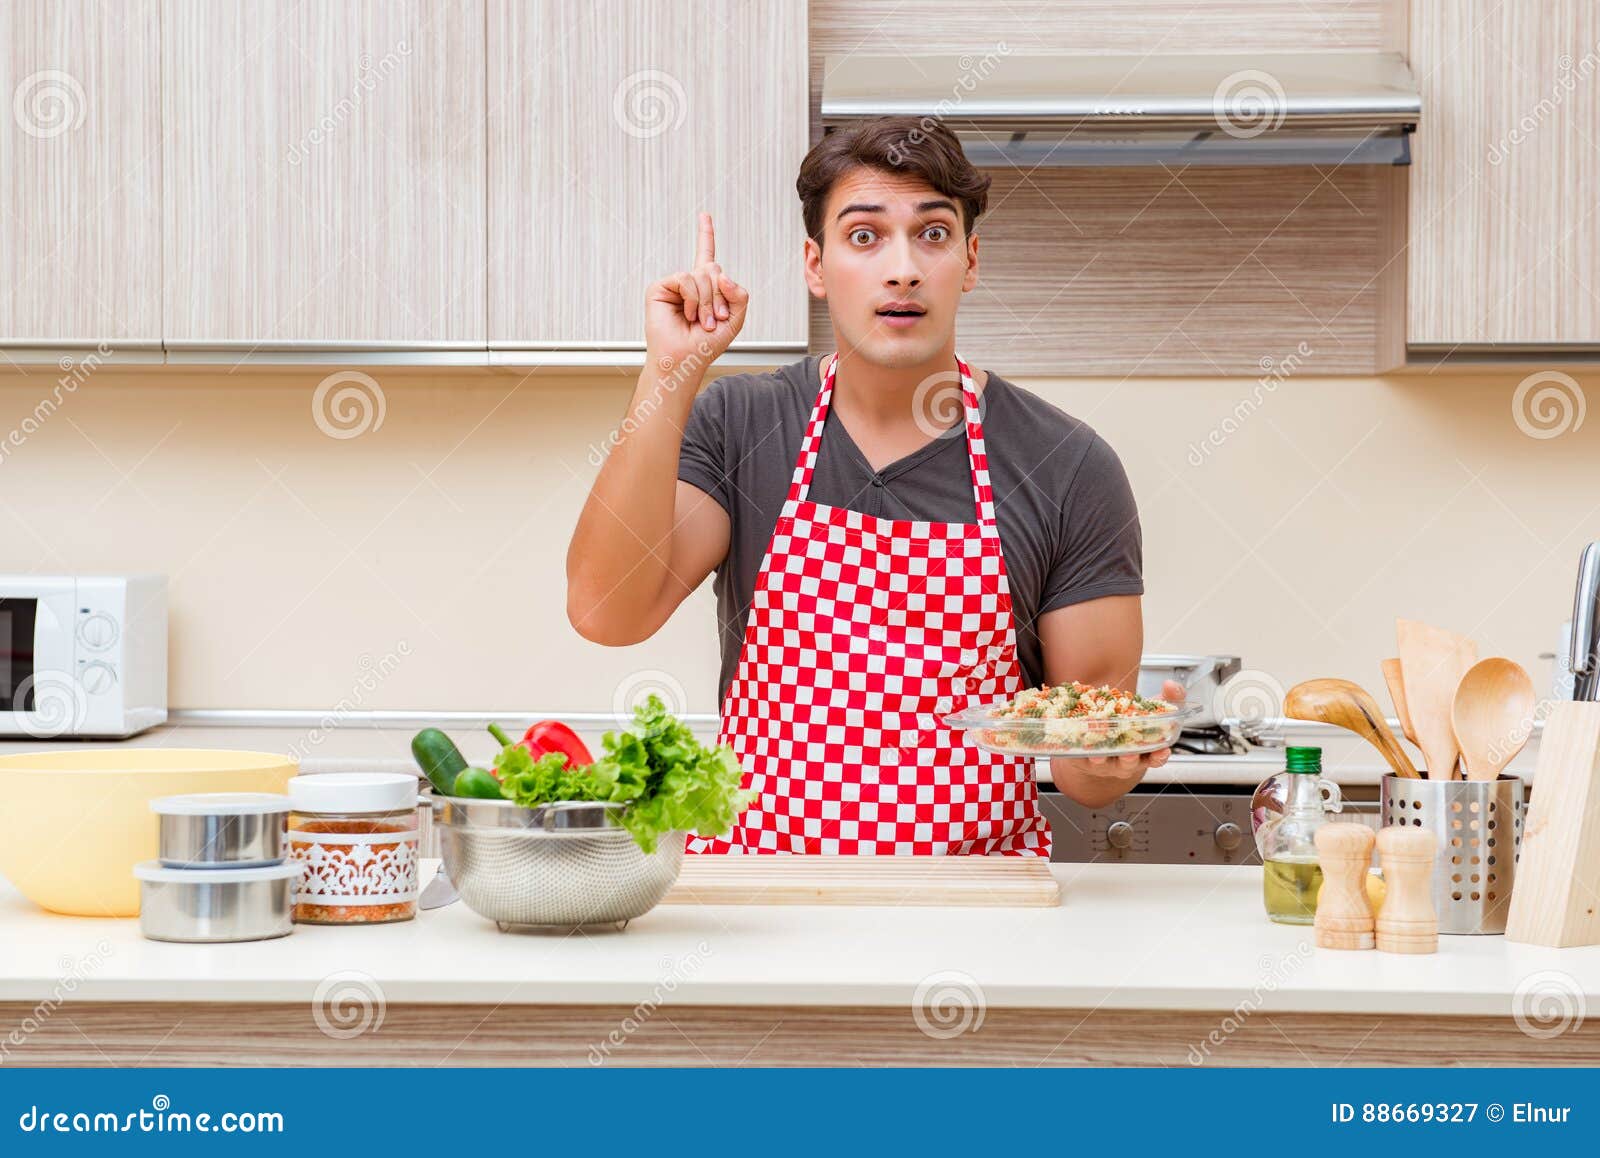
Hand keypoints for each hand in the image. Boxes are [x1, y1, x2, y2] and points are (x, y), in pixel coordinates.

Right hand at [644, 211, 749, 371]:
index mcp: (706, 288)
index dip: (705, 235)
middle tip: (715, 320)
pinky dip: (692, 297)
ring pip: (702, 274)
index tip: (704, 215)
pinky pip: (685, 278)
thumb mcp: (736, 319)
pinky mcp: (660, 287)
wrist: (685, 359)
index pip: (706, 255)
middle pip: (714, 269)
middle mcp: (690, 283)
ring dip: (707, 301)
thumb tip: (723, 275)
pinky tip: (688, 313)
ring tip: (701, 322)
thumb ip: (740, 295)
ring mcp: (675, 284)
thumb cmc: (706, 344)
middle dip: (720, 296)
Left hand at [1049, 680, 1185, 806]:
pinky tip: (1075, 739)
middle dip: (1129, 759)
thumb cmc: (1132, 726)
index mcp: (1144, 754)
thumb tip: (1171, 685)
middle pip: (1128, 764)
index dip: (1159, 757)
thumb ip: (1168, 698)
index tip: (1162, 751)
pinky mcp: (1081, 758)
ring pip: (1102, 763)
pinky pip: (1078, 756)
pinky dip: (1076, 749)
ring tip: (1097, 751)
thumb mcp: (1152, 711)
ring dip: (1100, 757)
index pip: (1155, 759)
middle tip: (1128, 753)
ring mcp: (1103, 762)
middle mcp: (1124, 761)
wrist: (1104, 743)